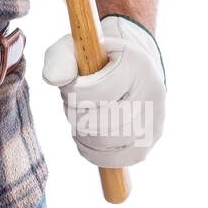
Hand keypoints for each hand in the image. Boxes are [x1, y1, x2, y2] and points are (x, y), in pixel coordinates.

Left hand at [42, 15, 165, 167]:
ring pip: (103, 143)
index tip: (75, 82)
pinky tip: (91, 134)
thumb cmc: (94, 58)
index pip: (93, 92)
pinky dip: (93, 151)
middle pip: (97, 122)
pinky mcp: (148, 145)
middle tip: (79, 100)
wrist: (128, 68)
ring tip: (85, 114)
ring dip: (83, 132)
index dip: (72, 92)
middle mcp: (152, 93)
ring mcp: (154, 122)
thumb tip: (53, 78)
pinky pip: (112, 160)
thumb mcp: (74, 48)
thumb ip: (61, 58)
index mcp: (135, 64)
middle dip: (76, 113)